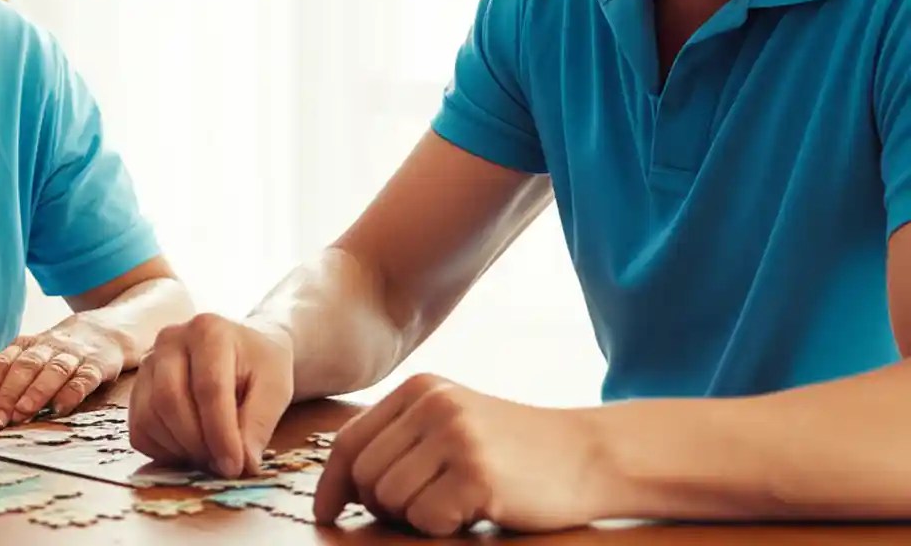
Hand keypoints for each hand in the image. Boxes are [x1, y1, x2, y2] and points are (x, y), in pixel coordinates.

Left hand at [0, 320, 125, 427]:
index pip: (5, 361)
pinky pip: (84, 378)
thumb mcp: (38, 353)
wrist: (110, 330)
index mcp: (30, 345)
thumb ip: (14, 374)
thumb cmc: (64, 352)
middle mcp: (50, 347)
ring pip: (53, 370)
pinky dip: (72, 393)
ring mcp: (75, 355)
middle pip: (25, 367)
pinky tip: (60, 409)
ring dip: (36, 392)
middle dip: (8, 394)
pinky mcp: (99, 366)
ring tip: (22, 414)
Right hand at [128, 314, 293, 478]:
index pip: (208, 387)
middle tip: (224, 467)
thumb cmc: (259, 368)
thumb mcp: (275, 388)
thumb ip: (259, 423)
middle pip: (170, 401)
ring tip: (213, 455)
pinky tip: (192, 448)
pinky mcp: (136, 389)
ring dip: (182, 449)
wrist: (242, 354)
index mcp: (208, 330)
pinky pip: (140, 430)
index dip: (221, 433)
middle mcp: (170, 340)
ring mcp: (147, 363)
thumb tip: (244, 464)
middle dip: (198, 443)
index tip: (235, 466)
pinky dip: (164, 450)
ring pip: (150, 418)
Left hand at [315, 374, 605, 535]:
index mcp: (420, 389)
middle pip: (366, 475)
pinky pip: (426, 519)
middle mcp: (433, 405)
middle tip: (424, 509)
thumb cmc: (514, 451)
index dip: (332, 483)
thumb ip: (402, 441)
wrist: (588, 455)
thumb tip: (339, 489)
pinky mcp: (477, 473)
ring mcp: (456, 436)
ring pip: (391, 500)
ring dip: (417, 518)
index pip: (350, 440)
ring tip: (455, 504)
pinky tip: (475, 511)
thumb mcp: (453, 424)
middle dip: (382, 506)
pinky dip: (445, 527)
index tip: (327, 513)